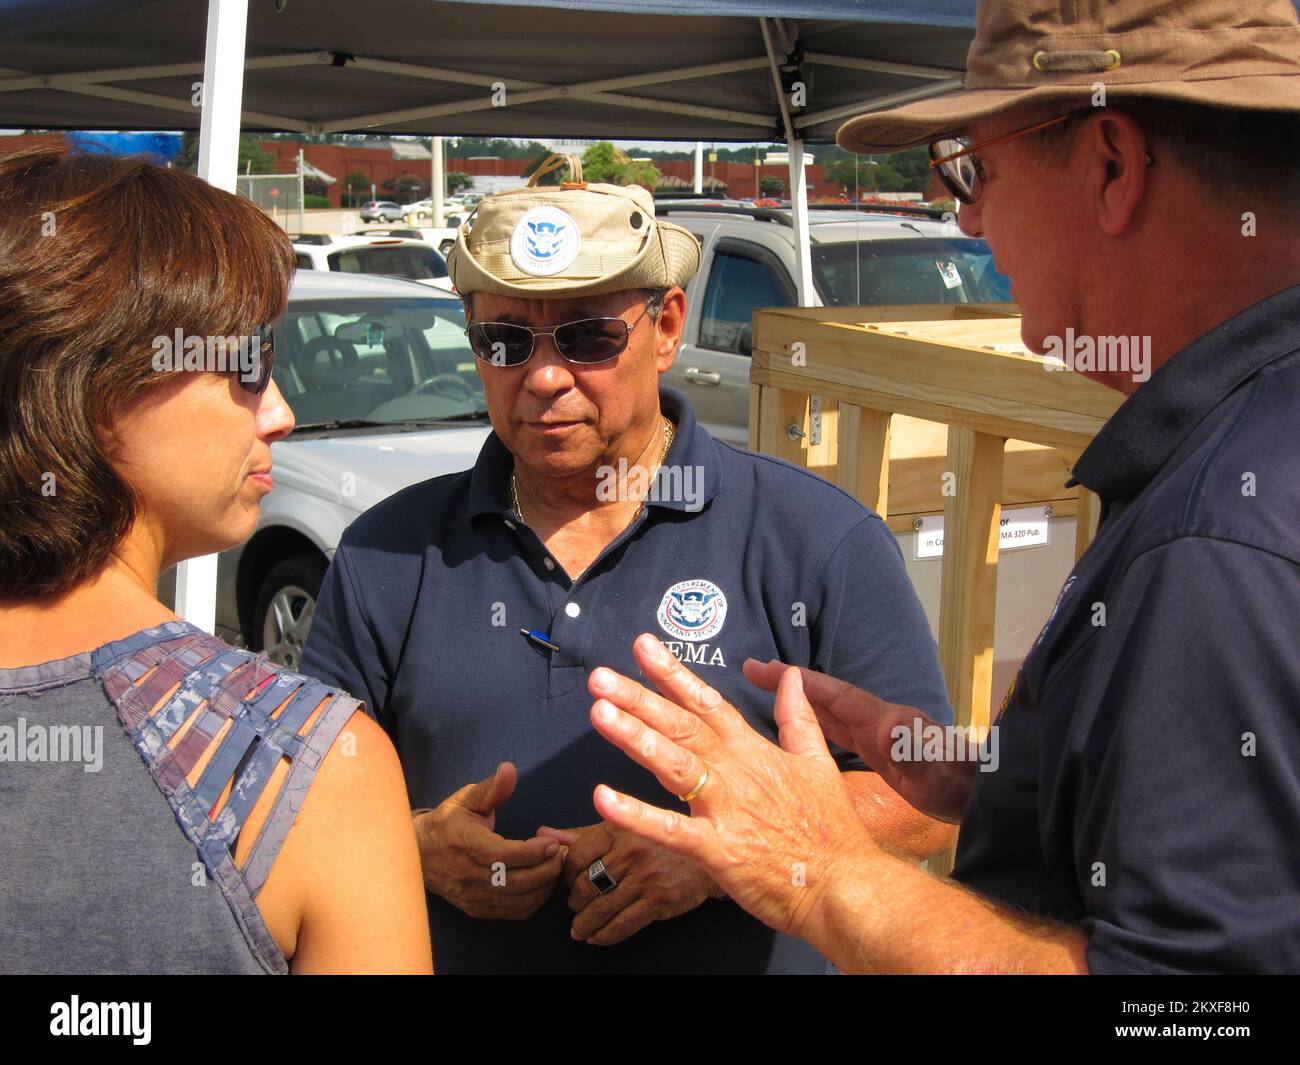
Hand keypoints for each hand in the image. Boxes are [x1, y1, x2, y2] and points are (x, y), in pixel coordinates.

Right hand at [414, 761, 563, 919]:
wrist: (419, 855)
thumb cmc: (447, 822)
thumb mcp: (466, 798)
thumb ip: (492, 788)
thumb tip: (510, 769)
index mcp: (463, 844)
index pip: (501, 856)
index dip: (531, 853)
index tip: (552, 843)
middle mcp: (466, 875)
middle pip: (514, 882)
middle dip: (545, 869)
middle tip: (563, 854)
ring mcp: (471, 896)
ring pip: (517, 900)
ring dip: (544, 886)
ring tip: (557, 866)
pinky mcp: (477, 909)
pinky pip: (513, 912)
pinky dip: (535, 900)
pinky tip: (544, 882)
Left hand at [536, 821, 721, 945]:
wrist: (703, 859)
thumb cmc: (655, 843)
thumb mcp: (619, 832)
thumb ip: (579, 836)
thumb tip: (543, 835)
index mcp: (620, 829)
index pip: (577, 856)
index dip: (567, 874)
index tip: (568, 881)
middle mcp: (632, 851)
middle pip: (586, 884)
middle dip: (574, 901)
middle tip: (574, 906)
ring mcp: (646, 877)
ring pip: (601, 908)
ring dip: (584, 924)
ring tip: (578, 929)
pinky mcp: (659, 900)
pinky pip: (622, 924)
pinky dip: (604, 935)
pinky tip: (597, 937)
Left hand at [586, 633, 877, 945]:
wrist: (846, 885)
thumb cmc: (831, 830)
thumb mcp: (818, 762)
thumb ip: (798, 716)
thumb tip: (791, 675)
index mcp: (754, 751)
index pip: (707, 703)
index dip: (673, 673)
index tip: (642, 646)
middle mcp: (735, 772)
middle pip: (681, 725)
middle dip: (639, 697)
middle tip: (599, 676)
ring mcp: (726, 809)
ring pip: (674, 764)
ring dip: (635, 738)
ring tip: (599, 713)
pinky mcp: (719, 851)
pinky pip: (670, 830)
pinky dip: (636, 815)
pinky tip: (602, 798)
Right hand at [743, 659, 975, 821]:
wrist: (978, 795)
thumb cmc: (953, 779)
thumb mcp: (931, 765)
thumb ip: (910, 746)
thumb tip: (886, 729)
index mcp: (881, 718)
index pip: (832, 693)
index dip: (798, 680)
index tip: (765, 667)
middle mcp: (875, 720)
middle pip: (823, 695)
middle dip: (788, 681)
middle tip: (751, 669)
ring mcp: (877, 735)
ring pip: (827, 712)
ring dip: (796, 699)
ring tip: (764, 691)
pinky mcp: (878, 753)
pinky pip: (836, 732)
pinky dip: (814, 722)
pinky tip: (800, 726)